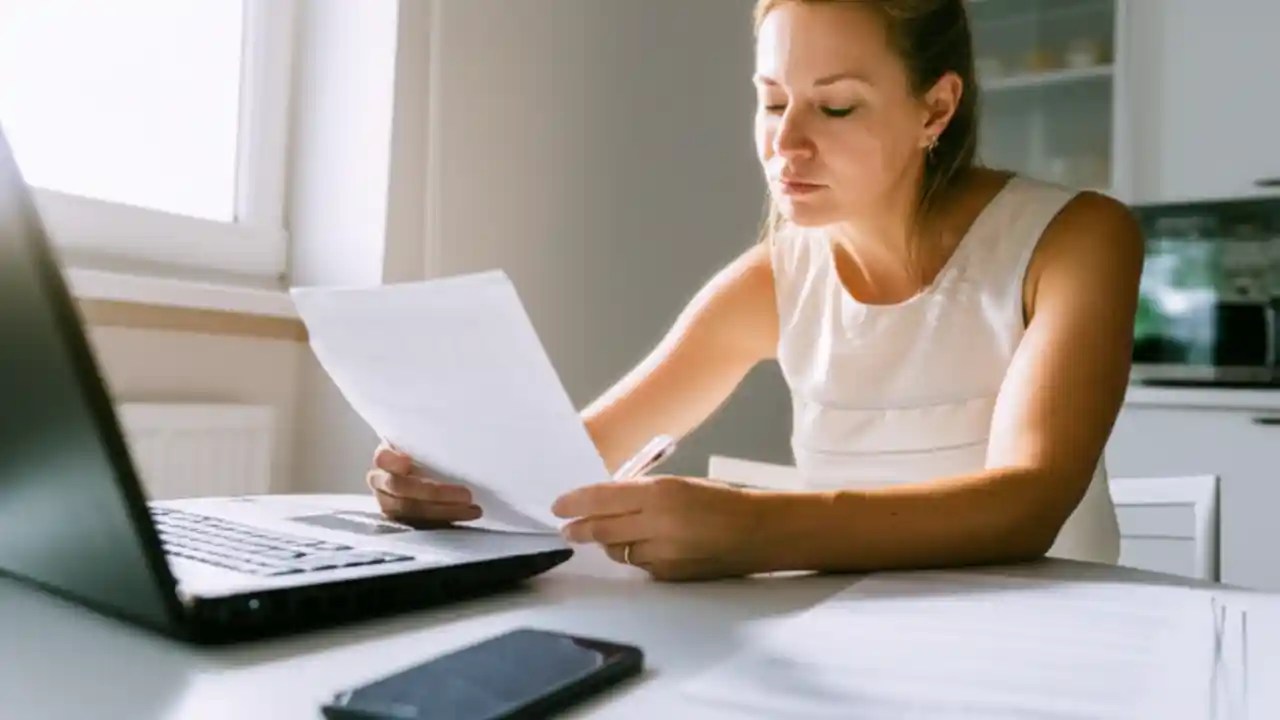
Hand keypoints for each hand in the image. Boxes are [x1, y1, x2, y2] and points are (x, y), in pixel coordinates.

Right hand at [367, 441, 481, 526]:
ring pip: (412, 511)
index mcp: (385, 457)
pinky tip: (466, 515)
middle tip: (466, 495)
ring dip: (445, 511)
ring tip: (473, 509)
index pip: (382, 458)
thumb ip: (432, 446)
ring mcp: (387, 504)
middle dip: (436, 493)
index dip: (393, 462)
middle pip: (402, 489)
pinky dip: (445, 521)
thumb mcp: (425, 445)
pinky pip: (420, 525)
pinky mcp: (400, 521)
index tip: (407, 461)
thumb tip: (463, 436)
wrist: (421, 474)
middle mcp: (381, 482)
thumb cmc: (427, 455)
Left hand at [552, 476, 761, 580]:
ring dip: (609, 541)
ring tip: (609, 533)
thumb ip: (641, 494)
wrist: (758, 532)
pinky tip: (647, 546)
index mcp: (661, 492)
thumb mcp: (679, 484)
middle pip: (602, 528)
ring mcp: (663, 553)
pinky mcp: (669, 575)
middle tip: (567, 528)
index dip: (575, 502)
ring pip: (618, 550)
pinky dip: (636, 555)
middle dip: (580, 528)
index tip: (558, 506)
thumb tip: (604, 502)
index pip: (603, 498)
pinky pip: (639, 565)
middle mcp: (658, 523)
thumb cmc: (720, 501)